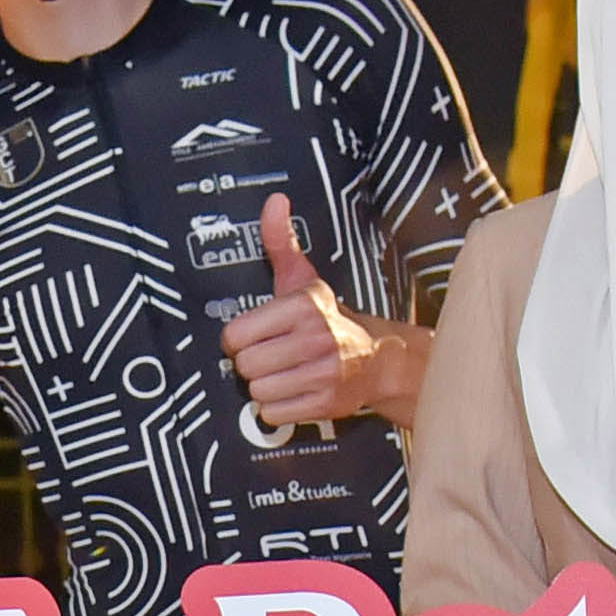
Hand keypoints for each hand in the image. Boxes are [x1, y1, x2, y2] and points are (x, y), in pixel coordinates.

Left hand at [221, 194, 395, 433]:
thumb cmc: (329, 318)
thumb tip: (274, 201)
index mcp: (303, 306)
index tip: (254, 335)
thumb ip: (280, 241)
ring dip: (265, 387)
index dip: (238, 339)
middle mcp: (315, 339)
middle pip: (245, 367)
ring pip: (257, 393)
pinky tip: (294, 390)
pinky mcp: (327, 404)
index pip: (235, 336)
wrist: (379, 357)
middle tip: (271, 356)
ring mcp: (322, 374)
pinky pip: (274, 414)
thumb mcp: (303, 278)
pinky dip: (278, 407)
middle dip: (252, 364)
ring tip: (284, 373)